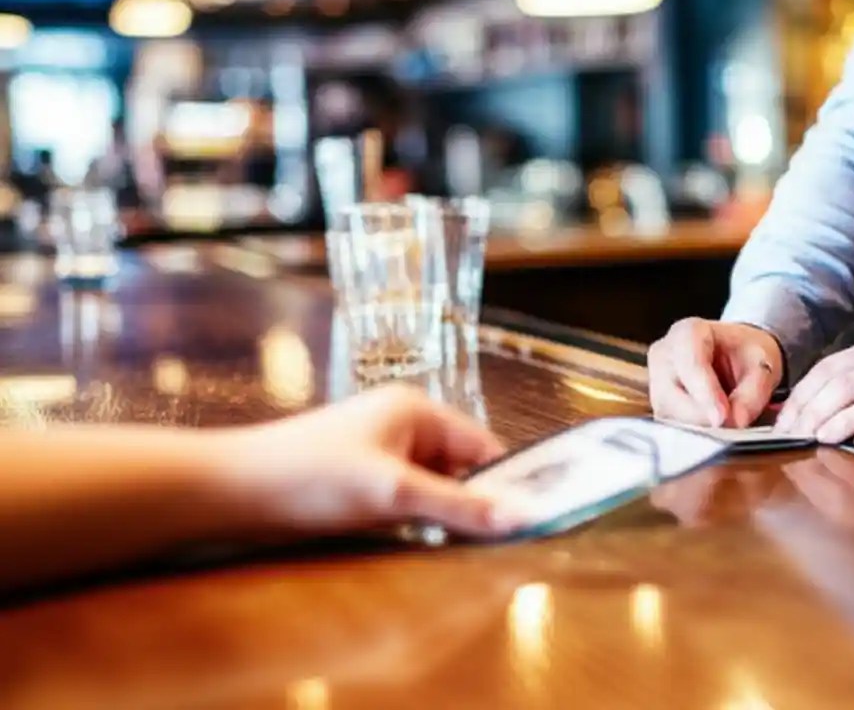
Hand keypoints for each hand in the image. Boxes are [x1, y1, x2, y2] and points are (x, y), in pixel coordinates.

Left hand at [223, 385, 517, 537]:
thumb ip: (460, 506)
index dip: (504, 482)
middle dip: (471, 501)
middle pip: (461, 466)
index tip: (524, 522)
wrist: (230, 491)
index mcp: (417, 410)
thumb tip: (522, 517)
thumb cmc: (311, 477)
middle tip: (485, 542)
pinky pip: (405, 497)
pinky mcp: (358, 478)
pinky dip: (413, 518)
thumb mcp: (393, 493)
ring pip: (433, 485)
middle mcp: (402, 424)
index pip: (483, 445)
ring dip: (440, 513)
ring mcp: (379, 451)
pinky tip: (408, 537)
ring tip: (443, 541)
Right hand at [647, 319, 784, 427]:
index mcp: (687, 332)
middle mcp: (663, 355)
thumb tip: (736, 421)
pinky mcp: (660, 407)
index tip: (723, 417)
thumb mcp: (762, 365)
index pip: (689, 363)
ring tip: (729, 426)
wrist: (737, 358)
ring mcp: (656, 383)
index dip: (705, 393)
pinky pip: (672, 427)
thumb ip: (753, 392)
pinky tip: (716, 433)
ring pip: (669, 415)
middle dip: (702, 417)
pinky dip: (696, 434)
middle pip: (671, 394)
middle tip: (732, 428)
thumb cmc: (747, 354)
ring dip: (699, 428)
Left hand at [775, 322, 853, 442]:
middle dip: (799, 405)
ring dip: (814, 415)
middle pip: (828, 374)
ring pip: (842, 388)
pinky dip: (845, 421)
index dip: (804, 390)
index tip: (786, 413)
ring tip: (796, 437)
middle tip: (780, 431)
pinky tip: (828, 436)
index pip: (832, 363)